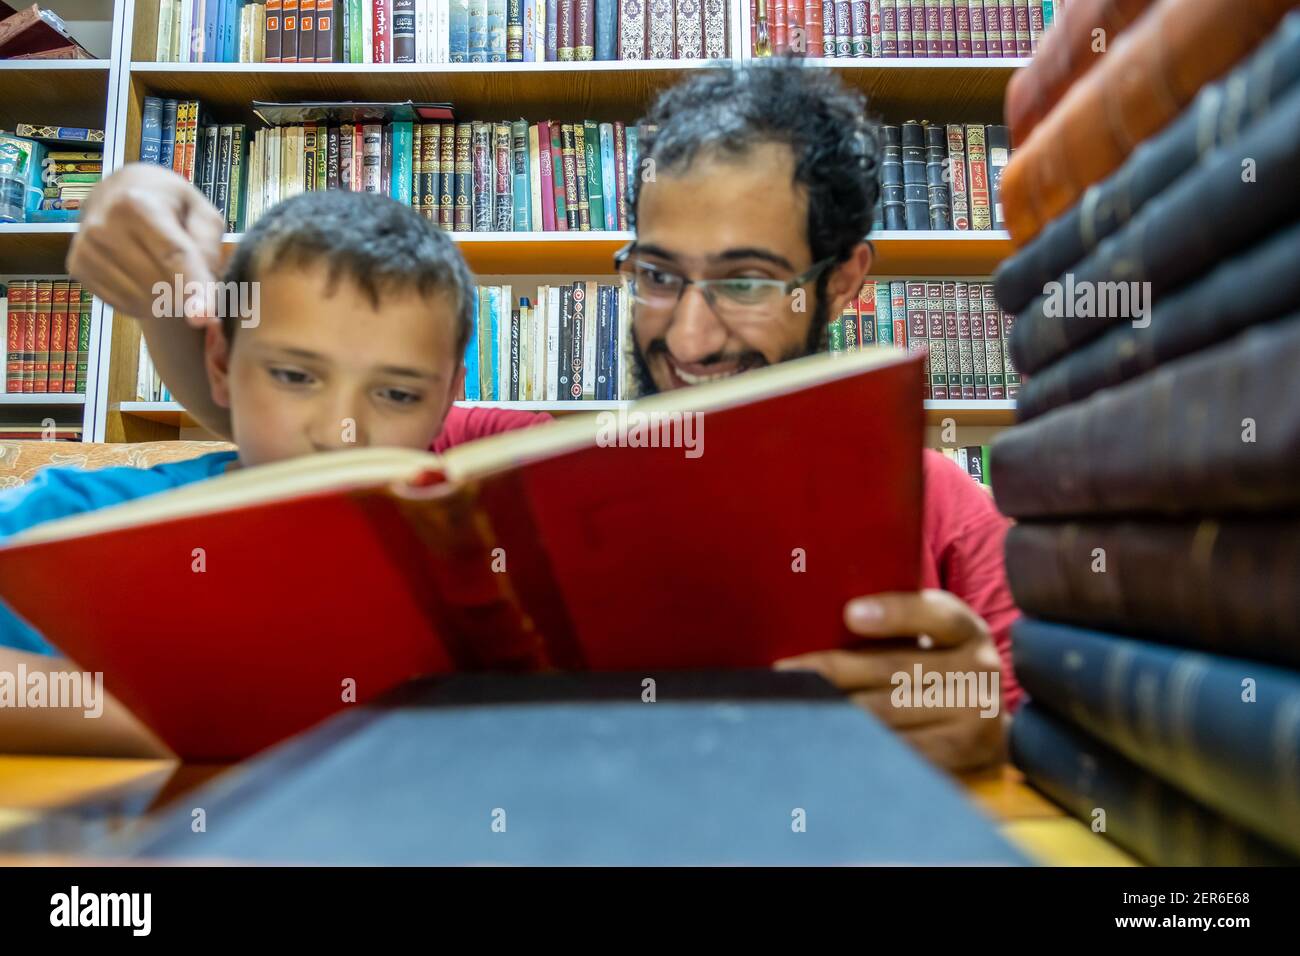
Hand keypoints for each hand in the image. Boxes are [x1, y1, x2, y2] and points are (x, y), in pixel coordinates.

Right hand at [67, 162, 225, 325]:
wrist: (118, 192)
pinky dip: (145, 301)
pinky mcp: (78, 268)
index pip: (172, 256)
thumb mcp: (200, 211)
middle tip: (192, 275)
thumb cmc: (167, 202)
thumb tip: (205, 288)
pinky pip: (125, 305)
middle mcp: (104, 227)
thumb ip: (208, 245)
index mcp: (138, 204)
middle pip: (160, 284)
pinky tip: (144, 276)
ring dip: (166, 298)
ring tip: (164, 269)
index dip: (193, 289)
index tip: (206, 320)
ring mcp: (86, 250)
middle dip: (186, 292)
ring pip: (143, 300)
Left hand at [774, 590, 1005, 771]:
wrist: (985, 725)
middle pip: (895, 669)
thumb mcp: (930, 638)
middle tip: (785, 672)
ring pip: (890, 713)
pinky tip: (828, 739)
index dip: (894, 613)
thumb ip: (892, 624)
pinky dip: (861, 745)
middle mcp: (979, 668)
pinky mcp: (964, 755)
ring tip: (793, 705)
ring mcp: (977, 714)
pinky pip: (902, 751)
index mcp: (965, 629)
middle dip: (833, 671)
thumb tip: (820, 615)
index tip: (849, 613)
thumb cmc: (934, 670)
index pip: (933, 613)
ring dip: (837, 710)